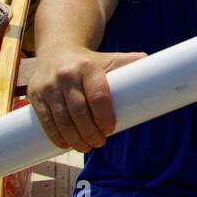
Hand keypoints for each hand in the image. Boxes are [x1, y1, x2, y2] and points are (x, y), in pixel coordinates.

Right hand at [27, 47, 146, 151]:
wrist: (58, 50)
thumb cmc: (91, 62)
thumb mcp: (111, 59)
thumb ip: (132, 65)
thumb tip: (160, 71)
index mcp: (88, 67)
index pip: (98, 95)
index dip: (104, 116)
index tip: (110, 129)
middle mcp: (66, 75)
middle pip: (79, 111)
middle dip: (90, 132)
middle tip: (99, 142)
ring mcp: (48, 85)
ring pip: (61, 119)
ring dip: (74, 138)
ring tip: (86, 147)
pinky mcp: (35, 94)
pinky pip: (45, 120)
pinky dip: (56, 136)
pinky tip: (65, 144)